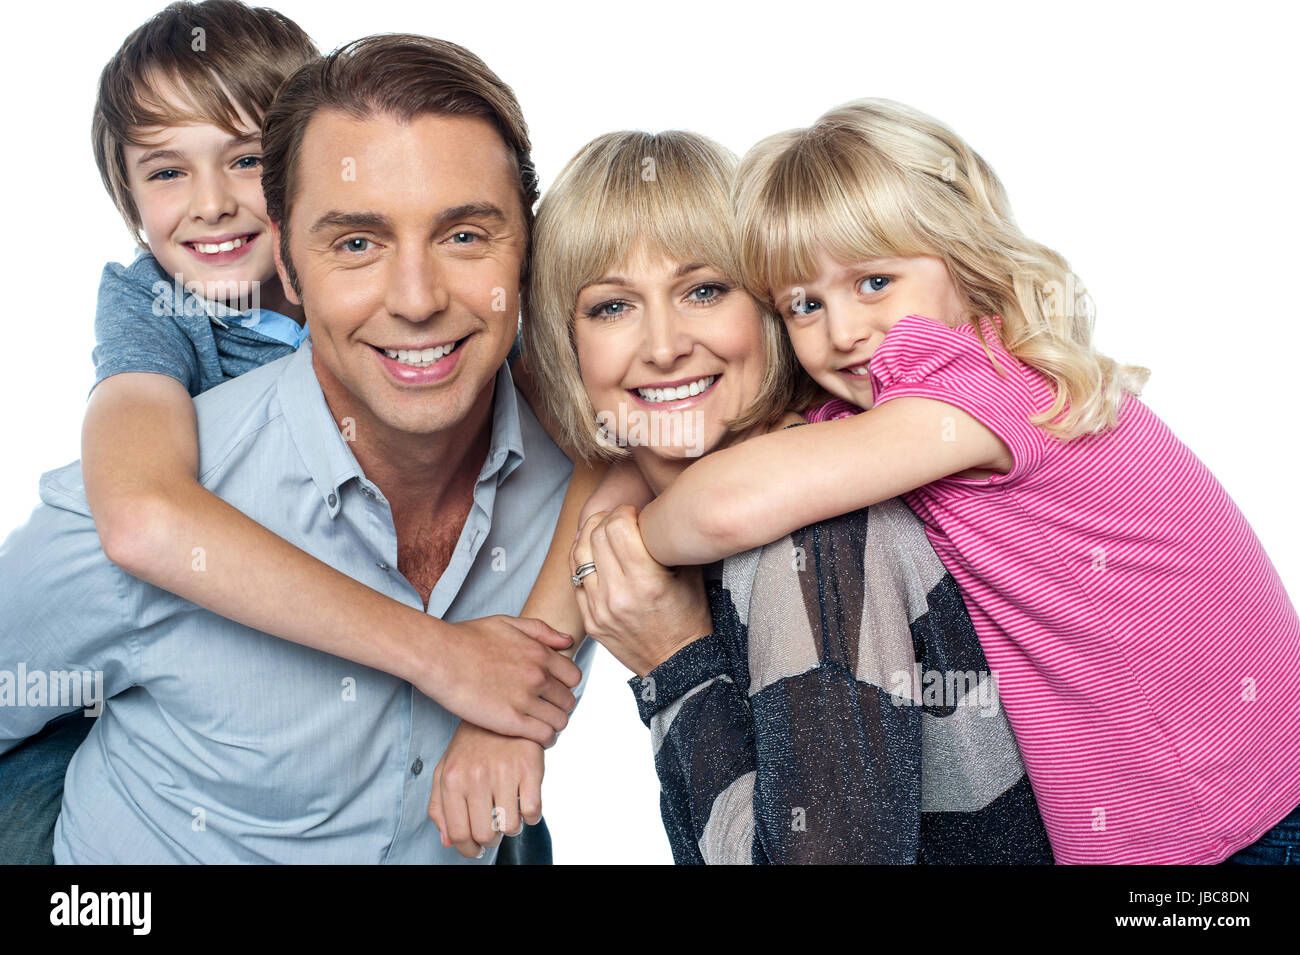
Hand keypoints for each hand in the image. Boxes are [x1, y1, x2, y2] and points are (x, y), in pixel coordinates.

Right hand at [417, 615, 582, 747]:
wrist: (439, 656)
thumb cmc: (467, 638)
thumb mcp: (507, 623)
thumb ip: (541, 631)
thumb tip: (568, 641)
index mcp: (540, 653)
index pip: (574, 676)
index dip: (566, 685)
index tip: (555, 690)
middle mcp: (538, 676)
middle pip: (569, 700)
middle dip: (560, 706)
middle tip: (547, 710)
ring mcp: (526, 699)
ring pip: (560, 720)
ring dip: (554, 724)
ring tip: (542, 725)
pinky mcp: (510, 721)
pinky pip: (544, 736)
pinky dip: (545, 739)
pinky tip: (537, 738)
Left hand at [428, 721, 543, 858]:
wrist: (501, 705)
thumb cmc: (472, 745)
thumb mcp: (446, 770)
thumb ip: (440, 807)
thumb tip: (448, 842)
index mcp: (452, 780)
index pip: (458, 834)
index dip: (468, 849)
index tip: (476, 849)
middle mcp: (476, 777)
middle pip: (485, 834)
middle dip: (490, 838)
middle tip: (494, 825)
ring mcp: (504, 771)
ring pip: (510, 827)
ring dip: (512, 826)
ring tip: (510, 810)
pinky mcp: (530, 766)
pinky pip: (533, 811)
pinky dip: (531, 816)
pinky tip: (525, 802)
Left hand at [569, 505, 712, 676]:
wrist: (677, 664)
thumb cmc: (689, 620)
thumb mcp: (691, 576)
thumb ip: (669, 543)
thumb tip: (653, 513)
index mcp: (646, 582)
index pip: (617, 527)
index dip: (624, 511)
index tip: (635, 513)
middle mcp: (618, 595)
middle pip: (596, 535)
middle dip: (607, 518)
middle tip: (621, 519)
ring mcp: (599, 609)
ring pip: (578, 554)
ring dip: (590, 535)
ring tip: (604, 531)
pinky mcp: (590, 620)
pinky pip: (575, 578)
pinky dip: (581, 559)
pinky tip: (593, 552)